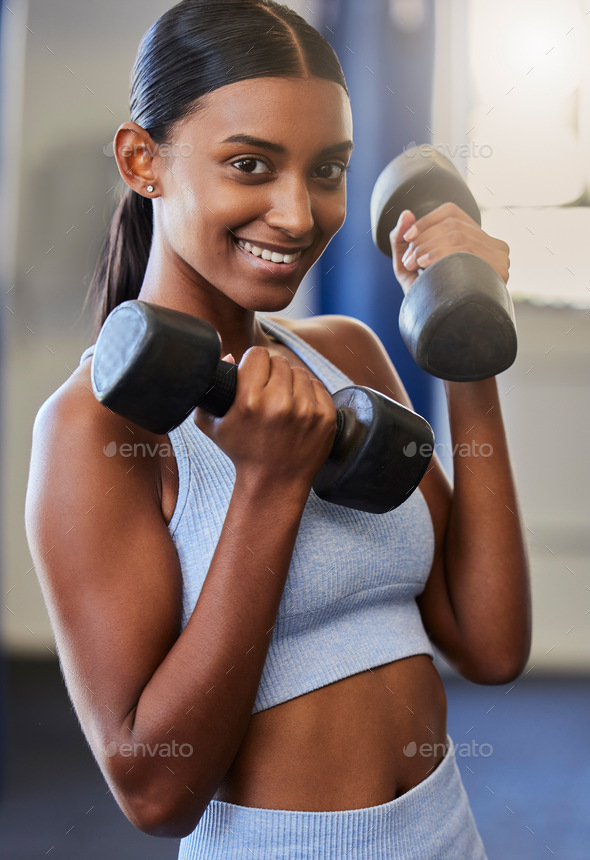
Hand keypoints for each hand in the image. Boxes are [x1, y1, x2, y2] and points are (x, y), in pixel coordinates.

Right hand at [193, 347, 337, 489]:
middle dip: (272, 374)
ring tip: (283, 403)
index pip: (257, 354)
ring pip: (299, 372)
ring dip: (291, 383)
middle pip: (280, 362)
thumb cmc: (242, 452)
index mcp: (250, 401)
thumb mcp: (213, 424)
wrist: (275, 483)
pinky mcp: (326, 417)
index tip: (253, 377)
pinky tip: (298, 411)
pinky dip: (308, 394)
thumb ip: (211, 388)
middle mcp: (279, 404)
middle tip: (268, 392)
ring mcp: (307, 410)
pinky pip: (317, 386)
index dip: (253, 364)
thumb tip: (229, 355)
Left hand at [389, 203, 510, 294]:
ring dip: (429, 248)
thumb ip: (402, 239)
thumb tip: (405, 214)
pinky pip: (466, 250)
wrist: (443, 331)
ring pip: (458, 235)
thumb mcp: (409, 265)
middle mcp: (492, 244)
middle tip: (408, 260)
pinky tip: (428, 266)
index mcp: (476, 238)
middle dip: (424, 239)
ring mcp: (499, 257)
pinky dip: (441, 254)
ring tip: (414, 265)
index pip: (451, 213)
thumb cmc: (426, 297)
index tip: (407, 237)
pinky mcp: (499, 269)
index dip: (426, 221)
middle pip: (452, 224)